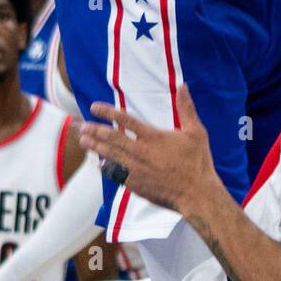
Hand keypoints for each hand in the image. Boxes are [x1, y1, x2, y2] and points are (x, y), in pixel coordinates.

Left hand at [79, 86, 218, 217]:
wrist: (195, 194)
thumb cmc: (197, 162)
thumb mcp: (196, 131)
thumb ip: (186, 108)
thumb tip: (183, 86)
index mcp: (153, 137)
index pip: (126, 120)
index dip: (108, 112)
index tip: (94, 107)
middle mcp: (141, 152)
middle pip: (112, 139)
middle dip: (95, 131)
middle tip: (82, 126)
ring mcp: (136, 170)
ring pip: (111, 155)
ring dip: (95, 147)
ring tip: (83, 141)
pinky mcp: (135, 184)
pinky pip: (115, 174)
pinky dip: (106, 168)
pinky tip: (99, 164)